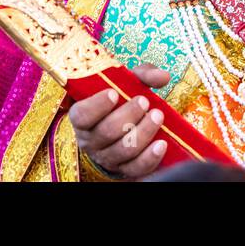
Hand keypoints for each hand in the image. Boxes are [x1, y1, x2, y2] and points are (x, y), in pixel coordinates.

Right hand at [69, 63, 171, 178]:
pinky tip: (161, 144)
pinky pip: (135, 168)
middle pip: (106, 131)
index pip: (82, 115)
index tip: (113, 93)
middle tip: (144, 101)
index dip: (97, 105)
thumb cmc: (121, 99)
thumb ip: (142, 75)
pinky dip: (150, 158)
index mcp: (82, 117)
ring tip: (158, 116)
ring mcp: (106, 157)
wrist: (121, 125)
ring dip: (143, 132)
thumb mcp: (126, 81)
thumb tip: (163, 77)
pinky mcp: (123, 170)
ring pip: (123, 150)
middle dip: (128, 116)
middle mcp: (90, 140)